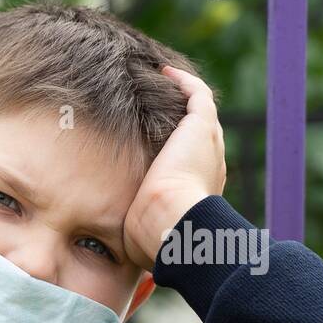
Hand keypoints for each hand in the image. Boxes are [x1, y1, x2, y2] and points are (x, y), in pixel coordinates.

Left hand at [123, 65, 227, 270]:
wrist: (174, 223)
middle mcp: (209, 162)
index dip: (174, 153)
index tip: (154, 145)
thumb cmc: (156, 239)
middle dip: (179, 120)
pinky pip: (196, 94)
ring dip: (181, 95)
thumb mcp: (142, 235)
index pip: (189, 165)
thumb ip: (134, 232)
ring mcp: (207, 142)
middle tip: (156, 105)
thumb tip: (113, 251)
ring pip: (198, 111)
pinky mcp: (200, 126)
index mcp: (198, 188)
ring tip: (160, 80)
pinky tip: (163, 71)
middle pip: (197, 135)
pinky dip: (183, 81)